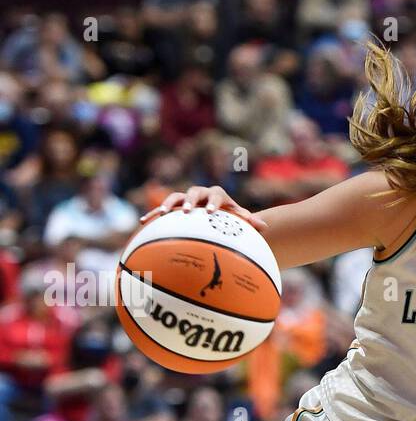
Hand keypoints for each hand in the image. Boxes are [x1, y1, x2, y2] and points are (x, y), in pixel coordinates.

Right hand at [140, 186, 268, 235]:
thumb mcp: (238, 219)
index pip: (215, 194)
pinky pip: (162, 209)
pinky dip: (153, 214)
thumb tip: (265, 228)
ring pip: (175, 198)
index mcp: (217, 194)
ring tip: (163, 215)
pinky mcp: (174, 207)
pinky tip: (144, 222)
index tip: (210, 212)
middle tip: (187, 211)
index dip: (212, 202)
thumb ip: (249, 221)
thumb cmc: (228, 216)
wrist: (215, 211)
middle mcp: (200, 193)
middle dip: (190, 201)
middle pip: (194, 192)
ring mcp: (185, 199)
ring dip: (168, 205)